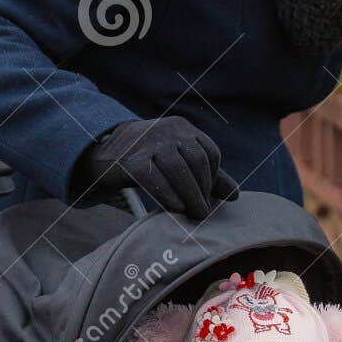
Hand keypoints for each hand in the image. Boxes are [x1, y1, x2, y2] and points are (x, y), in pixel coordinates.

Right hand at [76, 115, 238, 218]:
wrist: (105, 154)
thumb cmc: (148, 160)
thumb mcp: (178, 161)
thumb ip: (207, 176)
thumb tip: (236, 196)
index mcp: (182, 127)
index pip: (209, 152)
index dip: (213, 178)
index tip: (208, 196)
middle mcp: (167, 130)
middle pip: (196, 161)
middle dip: (203, 190)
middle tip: (203, 212)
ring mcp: (147, 142)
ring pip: (178, 170)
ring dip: (190, 196)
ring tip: (194, 215)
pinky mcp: (130, 160)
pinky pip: (155, 179)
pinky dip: (169, 196)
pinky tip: (176, 209)